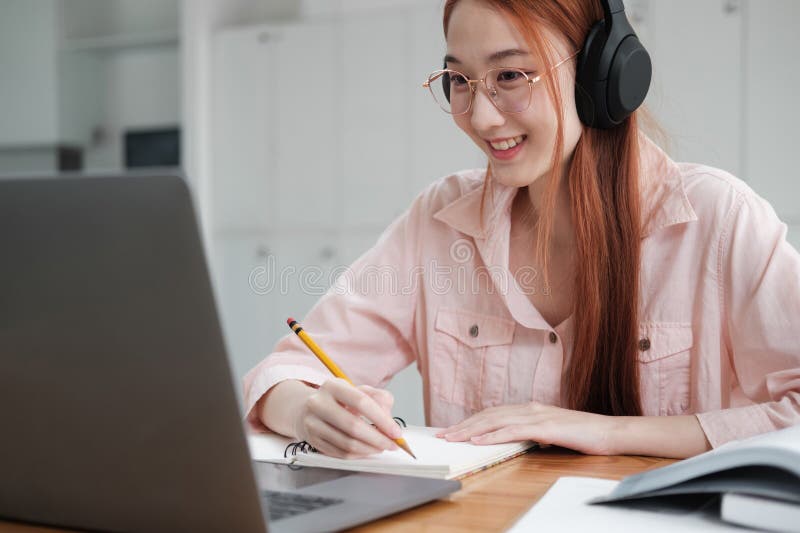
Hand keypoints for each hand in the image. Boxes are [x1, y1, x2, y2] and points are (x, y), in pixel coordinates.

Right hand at [292, 378, 401, 458]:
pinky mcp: (312, 441)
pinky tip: (367, 451)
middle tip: (392, 444)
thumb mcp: (358, 390)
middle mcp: (318, 404)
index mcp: (332, 386)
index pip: (361, 402)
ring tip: (381, 448)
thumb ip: (379, 399)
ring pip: (347, 443)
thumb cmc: (339, 400)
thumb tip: (389, 421)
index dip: (381, 419)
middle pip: (353, 426)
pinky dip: (358, 455)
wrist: (306, 408)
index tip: (396, 432)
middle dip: (378, 439)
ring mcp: (313, 423)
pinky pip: (340, 453)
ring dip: (369, 449)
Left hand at [436, 401, 617, 455]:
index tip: (453, 430)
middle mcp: (530, 408)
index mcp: (530, 409)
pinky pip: (514, 431)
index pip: (493, 414)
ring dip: (471, 430)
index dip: (471, 421)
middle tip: (442, 435)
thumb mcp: (552, 434)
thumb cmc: (584, 434)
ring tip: (453, 438)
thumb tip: (517, 440)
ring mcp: (537, 416)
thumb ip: (533, 434)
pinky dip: (494, 435)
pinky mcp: (546, 427)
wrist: (610, 432)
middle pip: (489, 415)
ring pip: (496, 421)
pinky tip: (479, 440)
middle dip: (463, 425)